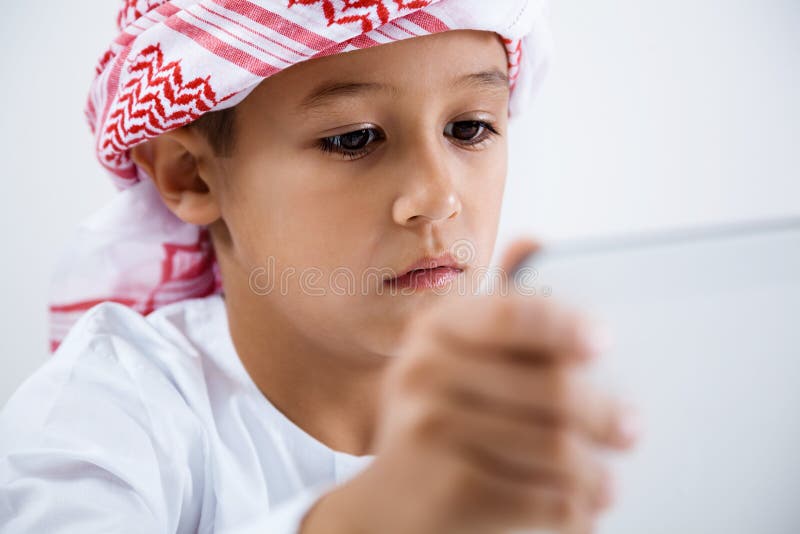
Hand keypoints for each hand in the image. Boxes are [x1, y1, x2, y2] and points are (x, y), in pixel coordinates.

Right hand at [303, 240, 638, 533]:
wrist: (391, 505)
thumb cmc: (438, 421)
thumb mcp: (457, 360)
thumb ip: (500, 311)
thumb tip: (532, 243)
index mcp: (437, 328)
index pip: (509, 312)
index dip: (563, 325)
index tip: (604, 342)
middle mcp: (425, 370)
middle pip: (549, 387)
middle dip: (602, 414)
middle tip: (631, 429)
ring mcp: (431, 429)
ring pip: (553, 447)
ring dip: (594, 472)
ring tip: (607, 482)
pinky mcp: (449, 489)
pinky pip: (540, 497)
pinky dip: (572, 510)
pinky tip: (579, 509)